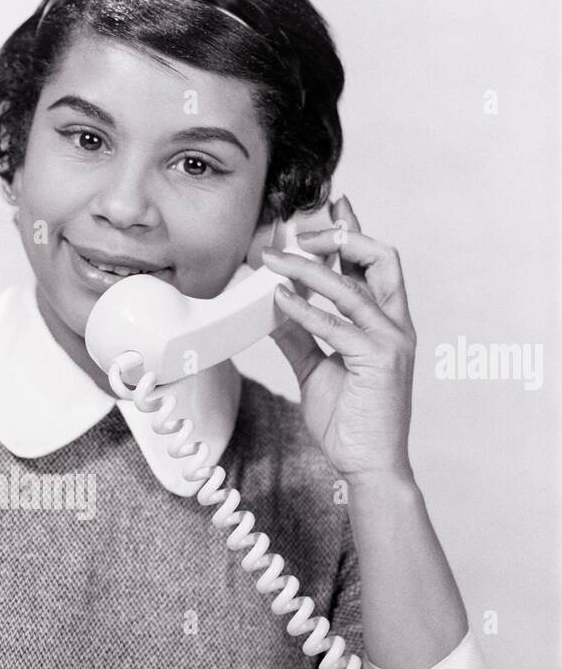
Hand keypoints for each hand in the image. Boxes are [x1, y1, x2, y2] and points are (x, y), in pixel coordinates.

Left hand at [261, 195, 416, 484]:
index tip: (330, 203)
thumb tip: (273, 310)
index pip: (372, 264)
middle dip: (342, 234)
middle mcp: (395, 325)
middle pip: (380, 257)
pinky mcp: (379, 361)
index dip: (353, 230)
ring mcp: (391, 341)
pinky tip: (279, 300)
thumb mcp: (317, 371)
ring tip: (272, 260)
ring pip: (352, 287)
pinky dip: (306, 310)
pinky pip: (338, 326)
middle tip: (300, 229)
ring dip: (309, 268)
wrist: (367, 466)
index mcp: (385, 323)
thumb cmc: (349, 422)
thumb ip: (301, 338)